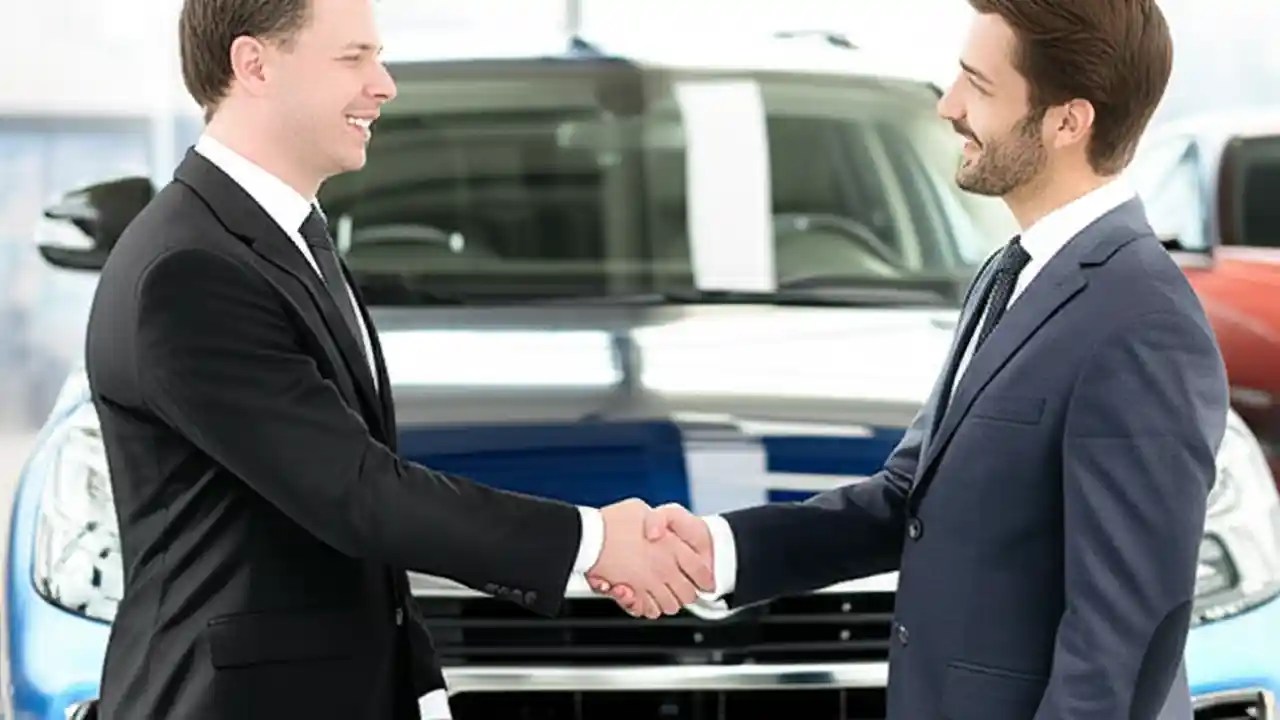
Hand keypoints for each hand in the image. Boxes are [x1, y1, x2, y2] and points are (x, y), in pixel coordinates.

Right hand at [586, 499, 713, 618]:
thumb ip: (656, 519)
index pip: (700, 570)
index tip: (706, 581)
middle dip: (689, 593)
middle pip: (688, 593)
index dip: (706, 578)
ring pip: (671, 606)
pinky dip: (651, 608)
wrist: (589, 537)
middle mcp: (664, 568)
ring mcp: (648, 583)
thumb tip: (659, 527)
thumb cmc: (612, 521)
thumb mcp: (640, 509)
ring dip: (671, 602)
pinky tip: (648, 601)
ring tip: (668, 596)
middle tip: (687, 590)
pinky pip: (649, 610)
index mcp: (672, 547)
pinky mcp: (633, 594)